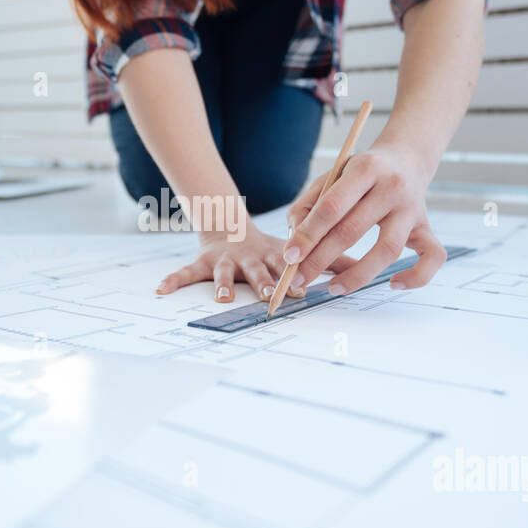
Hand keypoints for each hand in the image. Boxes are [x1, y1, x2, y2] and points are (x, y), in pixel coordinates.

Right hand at [156, 224, 352, 302]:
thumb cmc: (271, 248)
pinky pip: (185, 273)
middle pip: (257, 273)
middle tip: (269, 296)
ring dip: (220, 287)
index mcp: (273, 257)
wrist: (233, 229)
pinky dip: (173, 280)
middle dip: (263, 284)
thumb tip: (366, 270)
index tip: (302, 293)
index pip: (285, 268)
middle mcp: (249, 260)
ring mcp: (224, 262)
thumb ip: (331, 260)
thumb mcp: (298, 250)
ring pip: (222, 275)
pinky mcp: (203, 263)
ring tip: (220, 298)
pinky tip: (160, 289)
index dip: (293, 279)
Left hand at [282, 143, 444, 295]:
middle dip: (320, 259)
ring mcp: (413, 209)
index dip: (308, 234)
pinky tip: (394, 284)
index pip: (332, 206)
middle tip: (300, 278)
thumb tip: (294, 241)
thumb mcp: (333, 175)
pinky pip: (433, 257)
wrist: (407, 158)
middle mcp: (393, 187)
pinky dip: (417, 276)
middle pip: (353, 231)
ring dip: (357, 275)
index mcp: (366, 169)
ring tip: (333, 287)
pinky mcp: (427, 227)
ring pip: (388, 250)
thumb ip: (308, 204)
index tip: (290, 257)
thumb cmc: (363, 173)